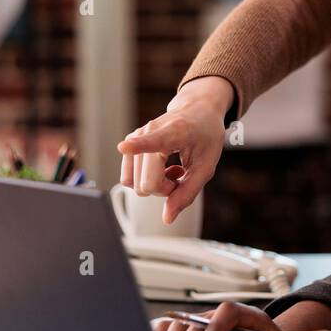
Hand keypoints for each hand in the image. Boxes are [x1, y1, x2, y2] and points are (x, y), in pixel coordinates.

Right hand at [116, 76, 233, 222]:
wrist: (198, 112)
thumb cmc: (205, 137)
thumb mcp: (206, 167)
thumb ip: (188, 193)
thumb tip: (167, 218)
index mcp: (175, 132)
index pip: (153, 141)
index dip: (138, 146)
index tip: (124, 147)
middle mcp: (150, 131)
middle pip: (146, 183)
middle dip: (164, 189)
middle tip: (181, 174)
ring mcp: (137, 136)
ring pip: (133, 184)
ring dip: (155, 185)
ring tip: (173, 169)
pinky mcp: (129, 144)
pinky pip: (129, 179)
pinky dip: (146, 180)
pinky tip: (163, 167)